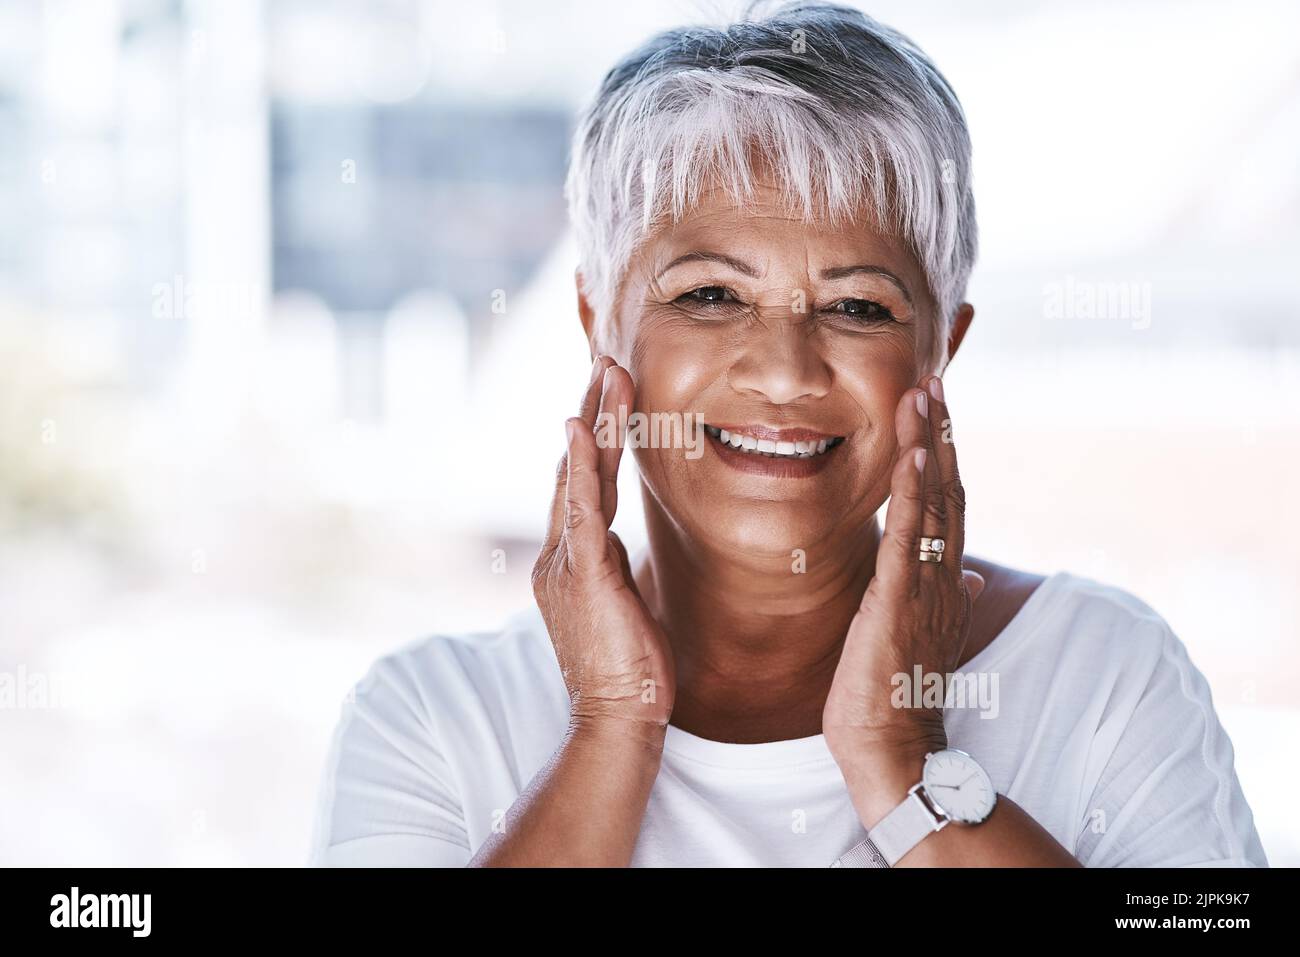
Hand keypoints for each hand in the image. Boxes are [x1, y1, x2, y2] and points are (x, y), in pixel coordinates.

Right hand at [531, 356, 675, 737]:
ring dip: (593, 418)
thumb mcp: (621, 604)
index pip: (584, 483)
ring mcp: (564, 562)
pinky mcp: (579, 576)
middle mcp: (559, 553)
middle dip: (591, 410)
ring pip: (578, 475)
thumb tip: (613, 542)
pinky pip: (579, 508)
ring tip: (607, 369)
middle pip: (575, 466)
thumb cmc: (629, 670)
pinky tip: (582, 426)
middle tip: (606, 358)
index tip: (610, 391)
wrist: (617, 720)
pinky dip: (580, 464)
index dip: (596, 435)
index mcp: (571, 559)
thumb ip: (610, 566)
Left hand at [823, 374, 985, 821]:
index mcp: (939, 579)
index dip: (943, 451)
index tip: (933, 406)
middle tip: (933, 376)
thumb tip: (966, 575)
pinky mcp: (899, 602)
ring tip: (924, 393)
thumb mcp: (915, 632)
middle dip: (940, 432)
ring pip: (934, 502)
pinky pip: (909, 538)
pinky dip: (913, 492)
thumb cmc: (892, 692)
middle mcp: (941, 575)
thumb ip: (938, 595)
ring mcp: (924, 586)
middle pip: (948, 488)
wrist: (889, 746)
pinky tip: (911, 454)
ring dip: (928, 444)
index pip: (947, 502)